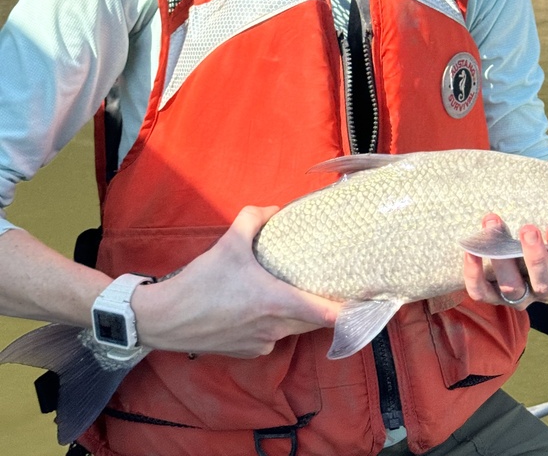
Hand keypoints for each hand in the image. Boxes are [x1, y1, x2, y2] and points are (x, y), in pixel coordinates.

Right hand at [132, 206, 341, 357]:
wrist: (167, 319)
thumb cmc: (202, 281)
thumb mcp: (230, 241)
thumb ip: (255, 218)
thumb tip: (274, 210)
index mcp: (278, 303)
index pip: (328, 314)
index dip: (351, 310)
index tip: (368, 301)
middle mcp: (276, 328)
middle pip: (315, 321)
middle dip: (326, 305)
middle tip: (335, 285)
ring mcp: (263, 343)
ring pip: (294, 329)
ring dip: (299, 314)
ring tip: (298, 291)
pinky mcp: (249, 352)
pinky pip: (273, 336)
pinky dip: (276, 323)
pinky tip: (262, 307)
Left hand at [462, 150, 547, 308]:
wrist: (492, 239)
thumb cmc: (524, 218)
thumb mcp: (539, 203)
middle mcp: (539, 286)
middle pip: (544, 283)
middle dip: (536, 257)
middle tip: (527, 228)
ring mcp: (513, 293)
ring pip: (512, 289)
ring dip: (503, 261)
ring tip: (493, 225)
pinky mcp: (487, 293)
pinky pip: (480, 291)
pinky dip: (474, 273)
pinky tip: (470, 250)